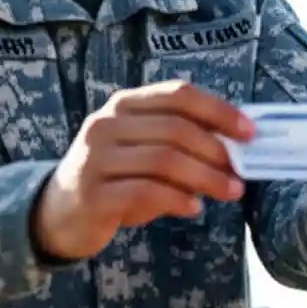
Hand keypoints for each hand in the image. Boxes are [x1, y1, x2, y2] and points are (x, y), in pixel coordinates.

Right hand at [32, 80, 254, 259]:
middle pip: (175, 128)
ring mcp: (96, 158)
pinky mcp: (93, 194)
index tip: (249, 131)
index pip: (178, 95)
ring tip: (229, 191)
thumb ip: (178, 142)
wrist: (57, 212)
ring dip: (206, 178)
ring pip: (164, 160)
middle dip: (216, 150)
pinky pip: (145, 191)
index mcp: (124, 104)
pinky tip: (193, 208)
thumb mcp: (141, 150)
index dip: (218, 110)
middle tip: (241, 172)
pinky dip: (177, 199)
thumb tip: (233, 147)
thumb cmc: (112, 177)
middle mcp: (106, 124)